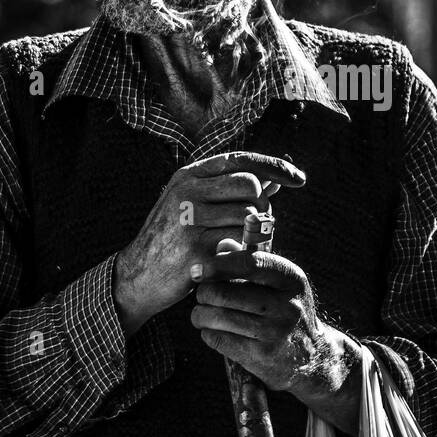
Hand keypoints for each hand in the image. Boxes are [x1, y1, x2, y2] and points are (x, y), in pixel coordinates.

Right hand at [112, 152, 305, 335]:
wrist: (136, 277)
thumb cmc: (172, 240)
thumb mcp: (194, 207)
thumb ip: (231, 192)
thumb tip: (275, 181)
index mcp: (187, 176)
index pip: (241, 159)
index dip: (275, 166)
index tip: (299, 178)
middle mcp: (186, 192)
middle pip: (250, 184)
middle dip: (263, 206)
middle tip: (258, 228)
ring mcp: (188, 220)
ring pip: (250, 215)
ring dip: (259, 234)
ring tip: (247, 247)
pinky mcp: (196, 250)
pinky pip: (242, 245)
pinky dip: (248, 254)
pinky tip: (238, 260)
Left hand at [189, 248, 361, 433]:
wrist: (312, 356)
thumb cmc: (285, 311)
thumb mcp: (279, 283)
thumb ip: (250, 262)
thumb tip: (222, 245)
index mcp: (291, 279)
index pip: (250, 263)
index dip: (218, 265)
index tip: (197, 270)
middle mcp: (287, 304)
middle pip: (224, 293)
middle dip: (203, 294)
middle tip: (202, 296)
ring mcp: (275, 332)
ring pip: (216, 317)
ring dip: (200, 315)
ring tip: (201, 315)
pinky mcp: (262, 356)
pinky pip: (218, 339)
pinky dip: (207, 333)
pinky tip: (213, 331)